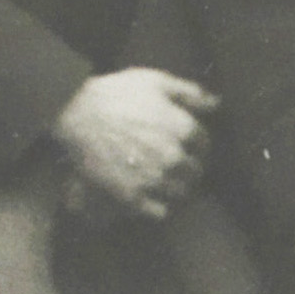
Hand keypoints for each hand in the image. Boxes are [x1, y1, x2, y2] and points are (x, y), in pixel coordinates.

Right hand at [51, 66, 216, 212]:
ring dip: (176, 188)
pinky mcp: (134, 196)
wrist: (77, 113)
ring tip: (163, 181)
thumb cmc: (116, 93)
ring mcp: (154, 179)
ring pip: (181, 193)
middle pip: (195, 171)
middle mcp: (174, 157)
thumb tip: (217, 104)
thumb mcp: (156, 82)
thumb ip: (190, 93)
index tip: (187, 143)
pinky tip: (150, 196)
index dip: (196, 143)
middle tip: (174, 164)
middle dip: (188, 167)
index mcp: (183, 129)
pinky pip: (160, 212)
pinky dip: (159, 206)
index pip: (204, 143)